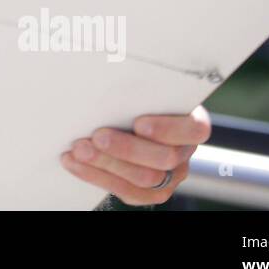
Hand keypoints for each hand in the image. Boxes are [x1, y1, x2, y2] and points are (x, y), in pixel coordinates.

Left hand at [60, 105, 210, 205]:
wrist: (124, 121)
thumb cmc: (135, 99)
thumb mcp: (143, 90)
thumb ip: (137, 91)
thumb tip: (110, 75)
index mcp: (191, 123)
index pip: (194, 129)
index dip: (168, 129)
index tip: (138, 124)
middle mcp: (184, 152)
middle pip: (165, 158)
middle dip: (126, 148)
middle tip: (96, 136)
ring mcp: (170, 176)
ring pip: (145, 178)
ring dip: (106, 163)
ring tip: (79, 149)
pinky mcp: (150, 192)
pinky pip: (126, 191)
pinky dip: (95, 175)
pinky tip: (73, 162)